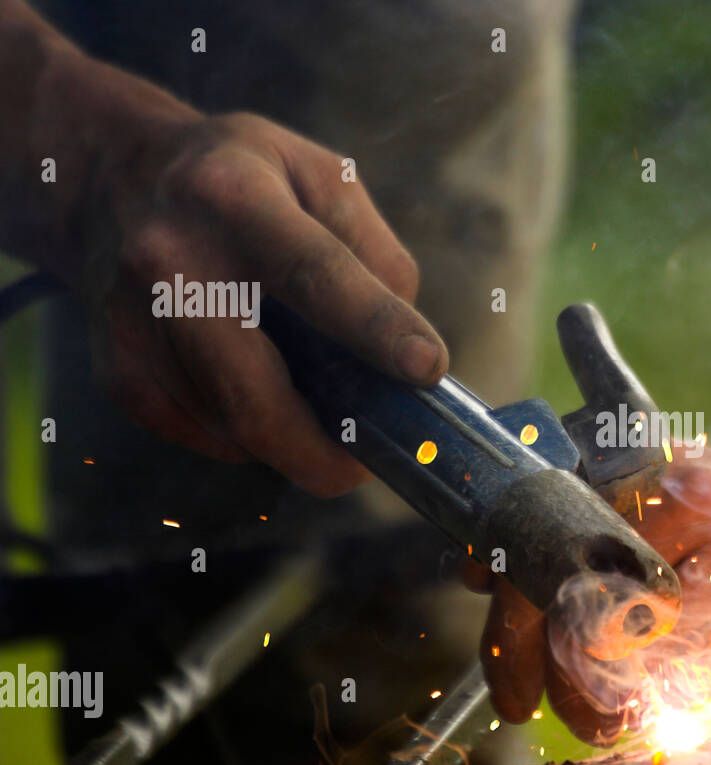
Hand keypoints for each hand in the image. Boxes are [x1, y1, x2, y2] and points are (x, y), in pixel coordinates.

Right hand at [79, 106, 445, 495]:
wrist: (110, 178)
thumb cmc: (246, 183)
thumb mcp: (322, 179)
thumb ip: (378, 258)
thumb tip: (406, 356)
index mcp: (234, 195)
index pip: (314, 272)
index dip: (374, 326)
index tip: (427, 369)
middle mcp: (170, 257)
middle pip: (252, 390)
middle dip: (317, 449)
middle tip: (364, 467)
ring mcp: (132, 321)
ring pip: (231, 424)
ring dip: (289, 440)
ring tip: (318, 412)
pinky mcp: (118, 371)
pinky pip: (201, 434)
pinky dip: (246, 435)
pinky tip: (260, 394)